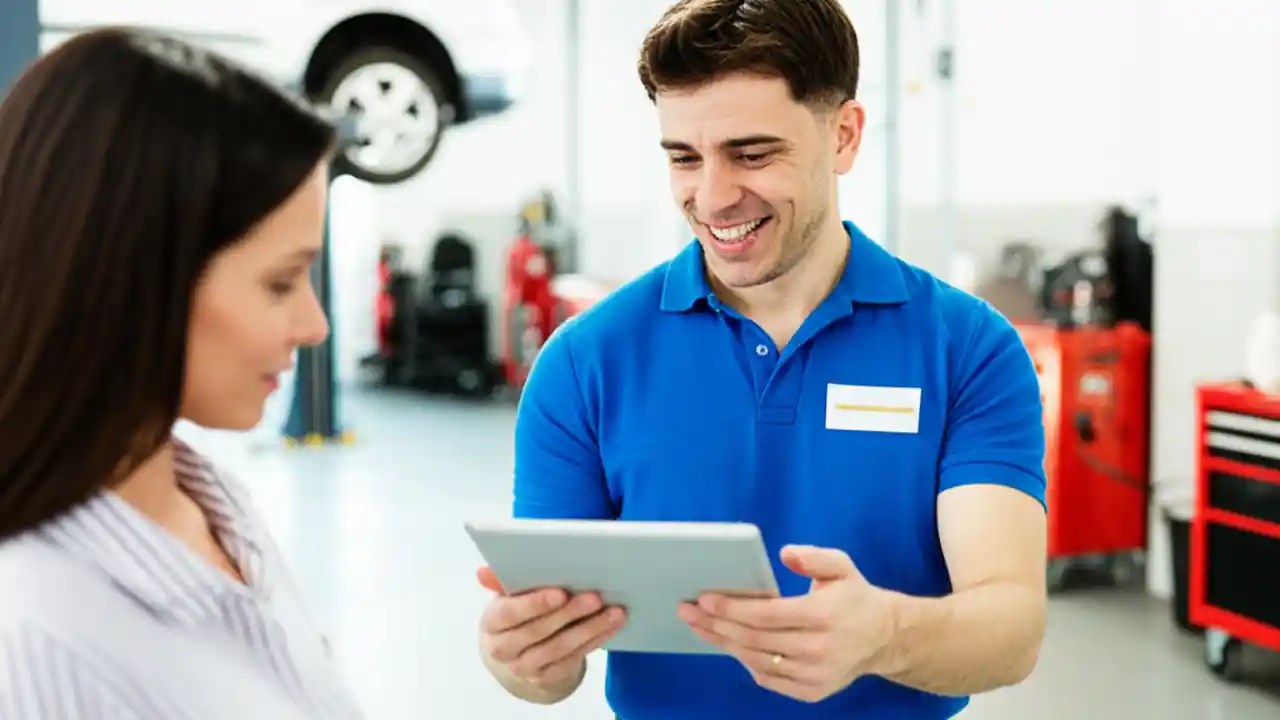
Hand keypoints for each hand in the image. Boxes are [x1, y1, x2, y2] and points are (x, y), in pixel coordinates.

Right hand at [477, 566, 626, 688]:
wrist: (517, 655)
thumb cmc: (516, 614)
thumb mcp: (508, 596)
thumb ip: (502, 581)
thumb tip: (483, 572)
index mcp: (492, 623)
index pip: (509, 613)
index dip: (534, 604)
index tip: (560, 592)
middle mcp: (504, 649)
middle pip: (538, 631)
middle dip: (569, 613)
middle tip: (595, 597)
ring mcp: (526, 667)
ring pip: (560, 648)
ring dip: (589, 628)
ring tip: (613, 611)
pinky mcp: (548, 677)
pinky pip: (575, 657)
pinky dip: (596, 639)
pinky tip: (612, 624)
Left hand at [677, 545, 896, 703]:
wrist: (883, 637)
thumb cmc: (854, 596)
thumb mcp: (841, 566)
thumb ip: (813, 557)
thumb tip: (784, 553)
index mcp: (824, 615)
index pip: (766, 614)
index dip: (732, 608)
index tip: (704, 599)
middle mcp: (819, 649)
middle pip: (755, 639)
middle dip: (716, 625)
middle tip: (688, 612)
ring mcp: (815, 675)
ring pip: (757, 661)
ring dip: (725, 644)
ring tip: (701, 627)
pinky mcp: (812, 692)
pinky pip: (769, 679)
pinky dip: (746, 662)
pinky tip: (730, 644)